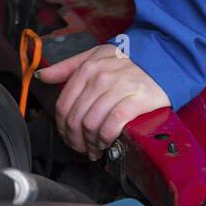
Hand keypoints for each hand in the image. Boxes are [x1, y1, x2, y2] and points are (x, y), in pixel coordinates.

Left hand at [36, 44, 170, 158]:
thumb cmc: (128, 60)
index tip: (66, 136)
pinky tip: (106, 144)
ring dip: (90, 143)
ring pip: (91, 124)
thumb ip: (67, 67)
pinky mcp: (135, 101)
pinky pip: (112, 126)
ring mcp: (118, 89)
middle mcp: (100, 78)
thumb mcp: (95, 56)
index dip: (62, 126)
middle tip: (80, 148)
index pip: (64, 104)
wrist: (163, 59)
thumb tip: (42, 76)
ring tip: (94, 149)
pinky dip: (105, 139)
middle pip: (76, 118)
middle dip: (74, 139)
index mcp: (88, 68)